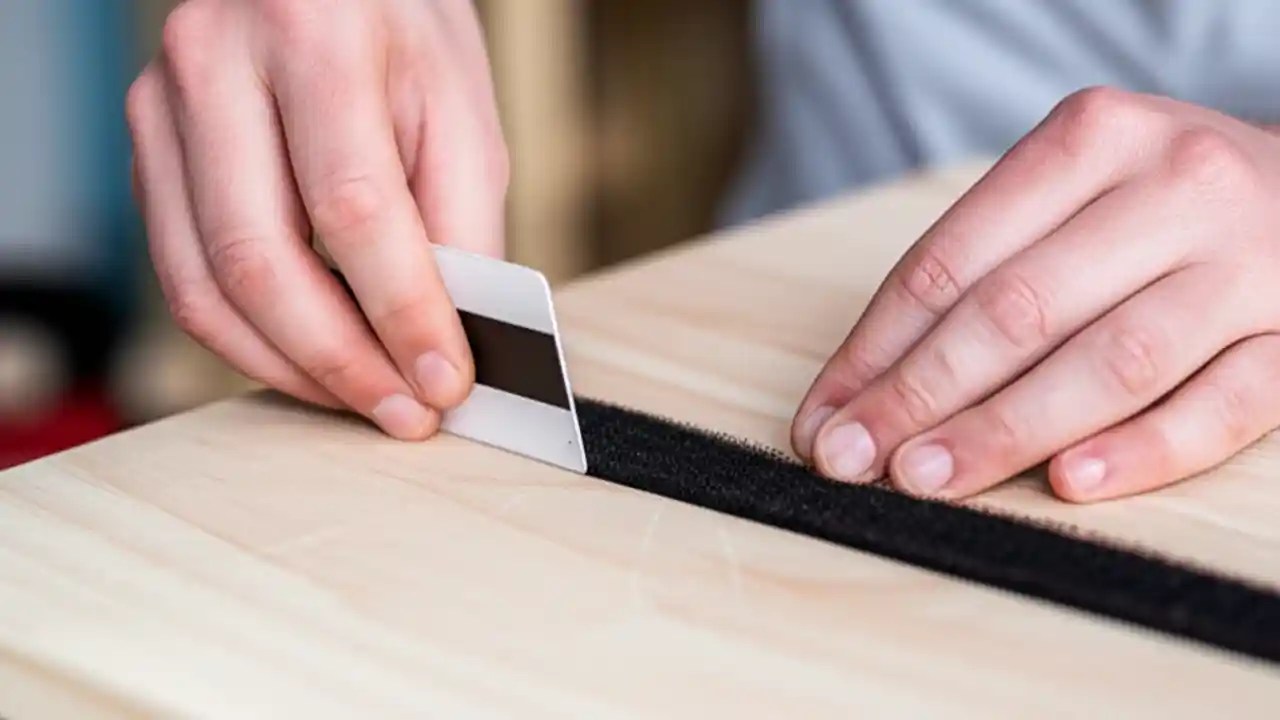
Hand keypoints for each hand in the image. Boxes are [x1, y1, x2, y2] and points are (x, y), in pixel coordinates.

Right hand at [126, 0, 507, 438]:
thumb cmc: (402, 31)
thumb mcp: (460, 110)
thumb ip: (461, 226)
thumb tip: (448, 343)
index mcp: (315, 34)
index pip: (354, 208)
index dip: (402, 313)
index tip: (444, 382)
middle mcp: (215, 62)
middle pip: (260, 260)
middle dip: (340, 363)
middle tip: (402, 410)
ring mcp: (163, 107)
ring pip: (203, 286)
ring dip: (290, 368)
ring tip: (362, 398)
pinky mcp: (148, 152)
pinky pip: (184, 275)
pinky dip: (251, 338)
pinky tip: (310, 358)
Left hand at [793, 87, 1279, 502]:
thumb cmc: (1160, 202)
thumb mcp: (1072, 190)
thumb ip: (983, 268)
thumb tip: (864, 385)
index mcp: (1094, 138)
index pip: (953, 260)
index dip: (876, 347)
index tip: (824, 415)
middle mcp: (1174, 188)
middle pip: (1019, 309)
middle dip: (918, 394)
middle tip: (851, 458)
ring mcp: (1248, 264)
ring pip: (1112, 360)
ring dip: (1004, 429)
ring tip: (922, 477)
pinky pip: (1223, 406)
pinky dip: (1142, 449)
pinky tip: (1066, 483)